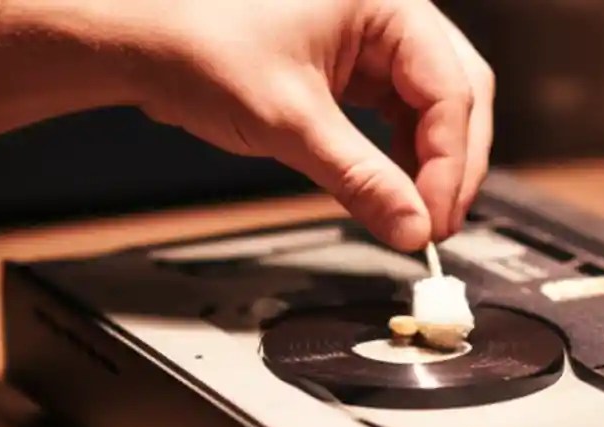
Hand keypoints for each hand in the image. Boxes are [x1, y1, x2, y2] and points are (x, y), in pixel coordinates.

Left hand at [123, 0, 494, 250]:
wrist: (145, 42)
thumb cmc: (201, 47)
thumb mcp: (290, 123)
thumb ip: (360, 178)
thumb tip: (411, 227)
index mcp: (387, 1)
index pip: (449, 88)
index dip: (449, 162)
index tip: (433, 218)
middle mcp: (390, 12)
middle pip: (458, 93)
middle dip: (452, 163)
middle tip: (437, 223)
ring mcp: (375, 37)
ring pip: (435, 106)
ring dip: (431, 163)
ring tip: (415, 215)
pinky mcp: (356, 64)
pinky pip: (400, 112)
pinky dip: (403, 155)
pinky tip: (394, 189)